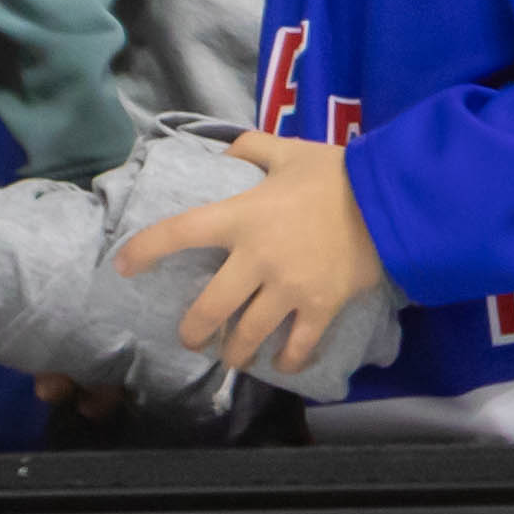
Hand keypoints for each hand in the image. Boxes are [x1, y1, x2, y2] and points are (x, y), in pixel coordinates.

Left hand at [116, 131, 383, 383]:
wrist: (390, 199)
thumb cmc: (338, 173)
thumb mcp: (291, 151)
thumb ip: (254, 148)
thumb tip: (226, 151)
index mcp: (242, 217)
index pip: (179, 233)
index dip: (145, 250)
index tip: (124, 266)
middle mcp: (257, 259)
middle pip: (209, 309)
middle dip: (194, 332)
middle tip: (192, 339)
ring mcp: (288, 288)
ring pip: (248, 336)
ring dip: (235, 353)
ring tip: (234, 358)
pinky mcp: (320, 307)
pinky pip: (298, 346)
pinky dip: (288, 361)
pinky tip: (283, 365)